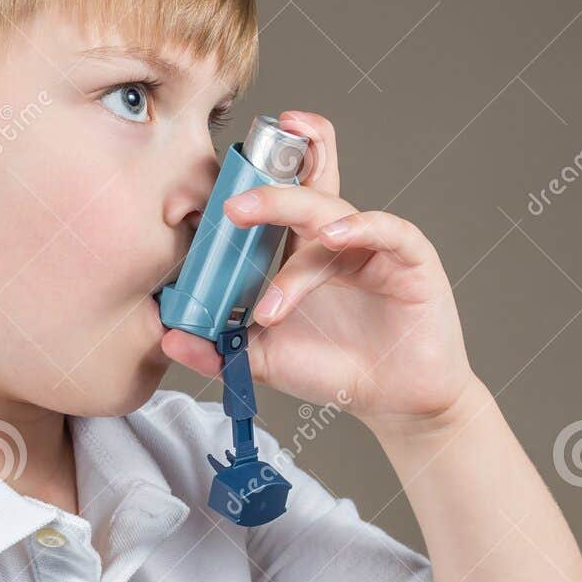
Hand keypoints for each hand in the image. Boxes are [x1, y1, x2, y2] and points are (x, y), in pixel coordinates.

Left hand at [159, 110, 476, 434]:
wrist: (393, 403)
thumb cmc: (334, 368)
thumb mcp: (265, 360)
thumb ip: (219, 349)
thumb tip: (170, 339)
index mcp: (300, 251)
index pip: (277, 200)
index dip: (254, 179)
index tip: (214, 186)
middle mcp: (335, 238)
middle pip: (302, 192)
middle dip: (268, 191)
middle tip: (233, 207)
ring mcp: (373, 245)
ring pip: (333, 215)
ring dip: (301, 232)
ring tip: (276, 270)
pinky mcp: (411, 258)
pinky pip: (388, 230)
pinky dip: (362, 227)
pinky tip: (333, 239)